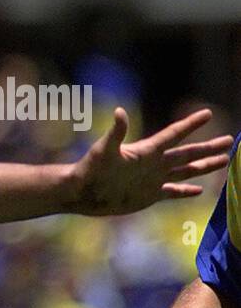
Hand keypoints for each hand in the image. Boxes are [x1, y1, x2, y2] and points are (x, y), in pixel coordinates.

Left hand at [64, 107, 230, 215]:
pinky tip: (199, 191)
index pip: (174, 134)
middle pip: (187, 153)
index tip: (208, 113)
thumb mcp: (104, 150)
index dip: (191, 124)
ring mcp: (153, 180)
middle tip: (230, 140)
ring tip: (224, 160)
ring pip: (185, 171)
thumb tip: (119, 111)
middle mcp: (154, 164)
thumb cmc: (90, 169)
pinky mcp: (148, 196)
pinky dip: (185, 191)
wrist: (82, 192)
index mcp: (147, 151)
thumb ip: (115, 132)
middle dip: (208, 147)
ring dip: (204, 166)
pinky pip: (172, 192)